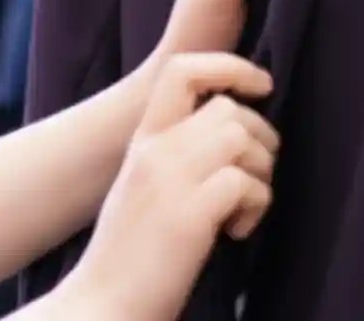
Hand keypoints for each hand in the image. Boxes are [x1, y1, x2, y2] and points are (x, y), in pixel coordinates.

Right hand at [59, 53, 278, 319]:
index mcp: (141, 142)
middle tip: (254, 179)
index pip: (182, 70)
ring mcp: (169, 180)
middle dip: (260, 139)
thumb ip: (178, 156)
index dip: (230, 66)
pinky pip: (246, 182)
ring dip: (261, 174)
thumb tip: (234, 137)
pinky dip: (257, 207)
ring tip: (242, 210)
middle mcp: (153, 151)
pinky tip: (235, 233)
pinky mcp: (188, 214)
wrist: (102, 306)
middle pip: (228, 107)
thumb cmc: (131, 257)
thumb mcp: (146, 189)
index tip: (261, 85)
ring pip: (242, 138)